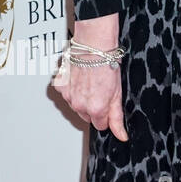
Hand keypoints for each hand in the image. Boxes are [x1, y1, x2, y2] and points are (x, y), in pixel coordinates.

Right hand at [53, 15, 128, 141]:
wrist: (94, 46)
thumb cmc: (108, 64)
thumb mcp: (118, 93)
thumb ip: (117, 117)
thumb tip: (121, 135)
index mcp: (96, 109)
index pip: (100, 125)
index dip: (106, 115)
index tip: (109, 104)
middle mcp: (79, 105)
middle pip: (87, 116)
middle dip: (95, 107)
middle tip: (102, 90)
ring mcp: (67, 96)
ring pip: (76, 105)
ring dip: (83, 98)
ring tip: (91, 82)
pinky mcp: (59, 86)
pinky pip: (66, 93)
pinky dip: (72, 88)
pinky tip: (80, 78)